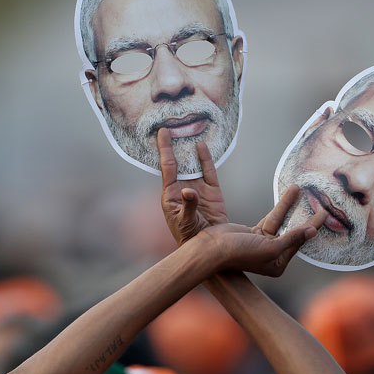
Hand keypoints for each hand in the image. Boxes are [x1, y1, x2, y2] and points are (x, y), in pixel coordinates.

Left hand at [158, 128, 227, 244]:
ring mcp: (198, 189)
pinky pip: (209, 171)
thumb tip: (188, 190)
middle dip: (175, 145)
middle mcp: (182, 188)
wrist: (211, 248)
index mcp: (170, 195)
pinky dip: (206, 159)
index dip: (165, 149)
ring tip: (188, 130)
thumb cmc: (190, 238)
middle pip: (178, 162)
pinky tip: (202, 146)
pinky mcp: (212, 192)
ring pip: (193, 164)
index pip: (167, 167)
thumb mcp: (185, 223)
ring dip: (190, 149)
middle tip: (172, 124)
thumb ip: (187, 207)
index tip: (162, 132)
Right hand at [197, 186, 326, 276]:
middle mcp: (273, 255)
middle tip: (321, 202)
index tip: (324, 213)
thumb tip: (312, 232)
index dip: (312, 226)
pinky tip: (289, 195)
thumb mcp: (270, 248)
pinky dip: (280, 206)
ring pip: (282, 221)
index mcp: (278, 264)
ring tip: (300, 189)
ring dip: (290, 205)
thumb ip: (291, 239)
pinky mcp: (255, 232)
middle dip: (305, 217)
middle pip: (294, 232)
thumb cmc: (239, 254)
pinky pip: (272, 217)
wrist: (210, 249)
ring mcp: (264, 243)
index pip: (300, 242)